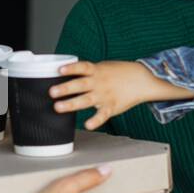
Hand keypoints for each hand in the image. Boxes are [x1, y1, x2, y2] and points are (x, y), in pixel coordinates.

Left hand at [49, 60, 193, 130]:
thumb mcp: (102, 67)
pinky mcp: (111, 106)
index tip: (59, 70)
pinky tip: (87, 125)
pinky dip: (95, 120)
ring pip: (86, 100)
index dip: (71, 68)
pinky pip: (102, 114)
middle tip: (52, 92)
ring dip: (71, 104)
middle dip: (65, 88)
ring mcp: (104, 95)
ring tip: (58, 107)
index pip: (82, 67)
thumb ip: (86, 72)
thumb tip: (65, 73)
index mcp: (96, 71)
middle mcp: (99, 83)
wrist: (141, 79)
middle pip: (80, 84)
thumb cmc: (118, 73)